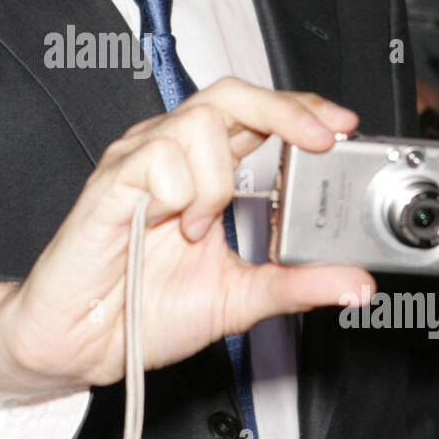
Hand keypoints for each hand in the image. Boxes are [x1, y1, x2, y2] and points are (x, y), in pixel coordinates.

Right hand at [0, 79, 373, 393]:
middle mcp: (171, 154)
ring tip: (199, 229)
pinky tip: (169, 226)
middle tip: (317, 140)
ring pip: (199, 124)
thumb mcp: (239, 299)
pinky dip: (178, 194)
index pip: (256, 114)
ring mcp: (138, 162)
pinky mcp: (111, 181)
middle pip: (231, 93)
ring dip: (216, 181)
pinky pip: (158, 158)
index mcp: (203, 171)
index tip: (341, 127)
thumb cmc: (143, 313)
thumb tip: (355, 283)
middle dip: (282, 109)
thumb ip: (296, 285)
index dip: (299, 108)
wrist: (83, 345)